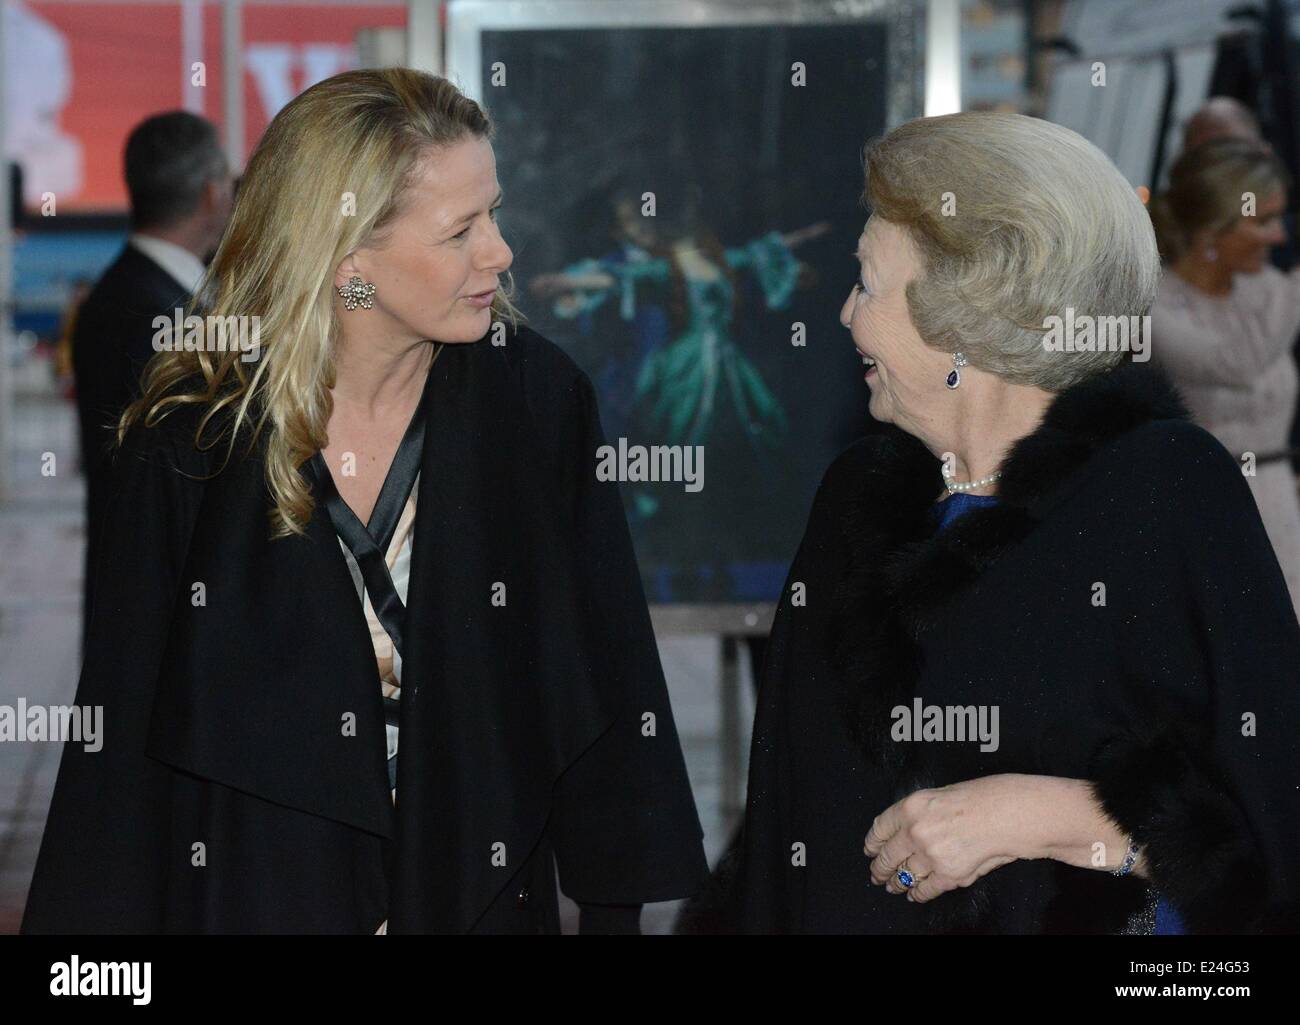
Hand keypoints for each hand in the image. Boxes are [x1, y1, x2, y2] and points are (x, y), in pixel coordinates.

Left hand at [864, 774, 1042, 903]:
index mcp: (910, 807)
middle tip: (876, 874)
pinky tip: (913, 894)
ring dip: (895, 883)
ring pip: (903, 875)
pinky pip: (925, 889)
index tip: (869, 850)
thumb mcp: (938, 794)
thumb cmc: (981, 799)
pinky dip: (917, 893)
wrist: (1009, 814)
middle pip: (887, 856)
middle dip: (879, 868)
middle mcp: (915, 831)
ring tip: (892, 886)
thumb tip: (902, 833)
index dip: (872, 843)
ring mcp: (930, 855)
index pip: (879, 829)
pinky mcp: (948, 875)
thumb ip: (917, 814)